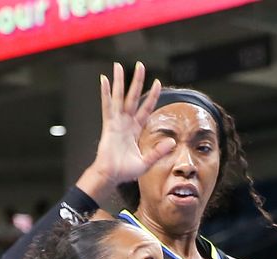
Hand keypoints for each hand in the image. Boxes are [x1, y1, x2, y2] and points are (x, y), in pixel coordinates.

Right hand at [84, 62, 172, 193]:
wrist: (110, 176)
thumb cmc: (125, 171)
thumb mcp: (146, 161)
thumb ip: (159, 151)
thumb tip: (173, 142)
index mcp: (135, 129)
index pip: (146, 108)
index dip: (152, 96)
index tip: (157, 82)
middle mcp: (126, 122)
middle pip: (133, 97)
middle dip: (137, 81)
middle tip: (140, 65)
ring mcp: (116, 122)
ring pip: (119, 97)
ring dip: (119, 81)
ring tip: (118, 66)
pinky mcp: (108, 124)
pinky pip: (107, 106)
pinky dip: (105, 93)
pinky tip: (104, 80)